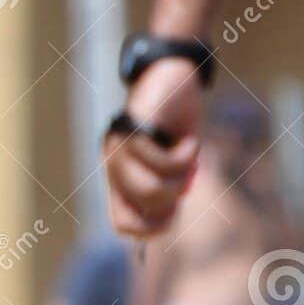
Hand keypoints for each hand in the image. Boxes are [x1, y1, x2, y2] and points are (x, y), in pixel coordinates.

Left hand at [103, 58, 204, 238]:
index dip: (150, 230)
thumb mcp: (173, 158)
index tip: (174, 215)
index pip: (122, 223)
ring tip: (190, 157)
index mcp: (118, 176)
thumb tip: (168, 215)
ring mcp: (118, 148)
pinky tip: (191, 139)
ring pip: (150, 189)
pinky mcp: (132, 132)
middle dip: (170, 203)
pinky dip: (186, 155)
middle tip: (186, 179)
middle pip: (140, 209)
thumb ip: (167, 186)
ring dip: (180, 179)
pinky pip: (162, 162)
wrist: (174, 74)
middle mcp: (112, 165)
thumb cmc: (176, 118)